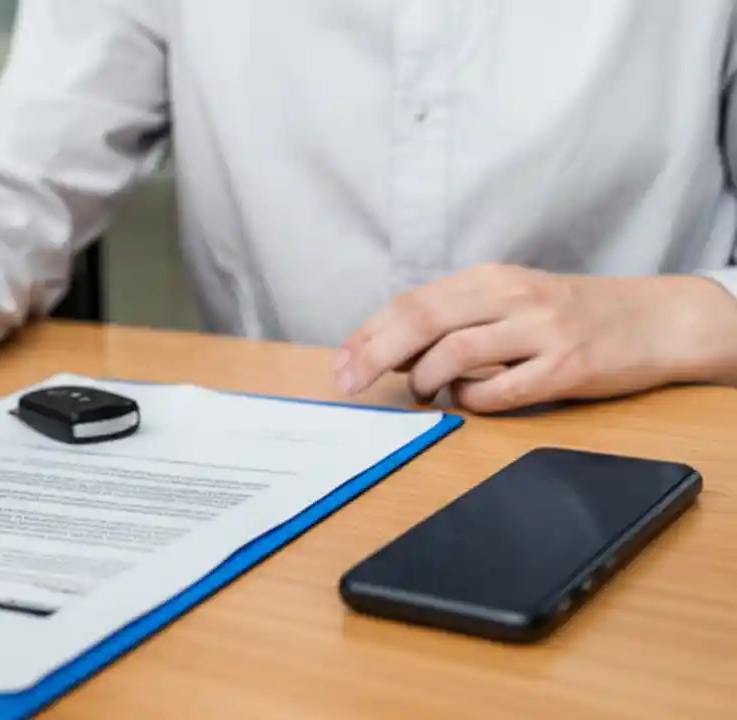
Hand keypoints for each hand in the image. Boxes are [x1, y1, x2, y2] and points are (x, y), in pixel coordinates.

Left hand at [335, 264, 736, 412]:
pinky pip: (501, 391)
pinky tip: (468, 403)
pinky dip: (473, 402)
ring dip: (425, 381)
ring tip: (422, 394)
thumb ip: (456, 320)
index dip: (369, 334)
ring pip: (455, 354)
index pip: (412, 303)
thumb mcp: (510, 301)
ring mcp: (540, 331)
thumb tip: (390, 352)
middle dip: (375, 355)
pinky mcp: (566, 367)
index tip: (340, 363)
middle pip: (423, 321)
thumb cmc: (569, 315)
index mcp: (489, 279)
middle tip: (350, 383)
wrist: (655, 319)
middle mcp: (511, 296)